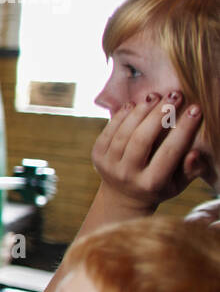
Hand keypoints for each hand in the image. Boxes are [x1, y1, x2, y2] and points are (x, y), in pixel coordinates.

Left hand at [91, 93, 206, 211]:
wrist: (122, 196)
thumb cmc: (159, 186)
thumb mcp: (178, 184)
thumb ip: (190, 170)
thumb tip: (194, 153)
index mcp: (151, 183)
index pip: (169, 152)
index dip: (183, 129)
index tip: (195, 109)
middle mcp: (127, 175)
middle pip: (142, 140)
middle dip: (160, 114)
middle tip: (175, 96)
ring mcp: (108, 165)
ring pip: (124, 133)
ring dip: (140, 111)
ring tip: (155, 96)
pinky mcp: (97, 155)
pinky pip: (108, 130)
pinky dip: (121, 115)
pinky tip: (134, 103)